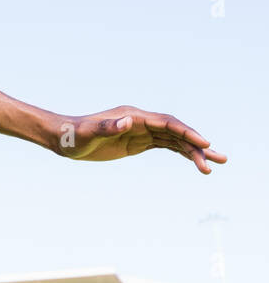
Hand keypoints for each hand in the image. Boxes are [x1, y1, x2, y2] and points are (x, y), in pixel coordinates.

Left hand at [56, 106, 225, 173]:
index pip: (167, 123)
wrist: (63, 137)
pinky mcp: (137, 142)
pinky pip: (165, 146)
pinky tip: (195, 162)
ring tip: (214, 166)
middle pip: (176, 132)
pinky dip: (181, 153)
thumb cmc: (73, 135)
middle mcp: (140, 121)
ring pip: (174, 140)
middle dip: (197, 145)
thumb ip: (107, 126)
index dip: (186, 133)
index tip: (204, 144)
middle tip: (219, 160)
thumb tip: (127, 120)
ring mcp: (140, 131)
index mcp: (133, 116)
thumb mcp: (87, 133)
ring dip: (194, 152)